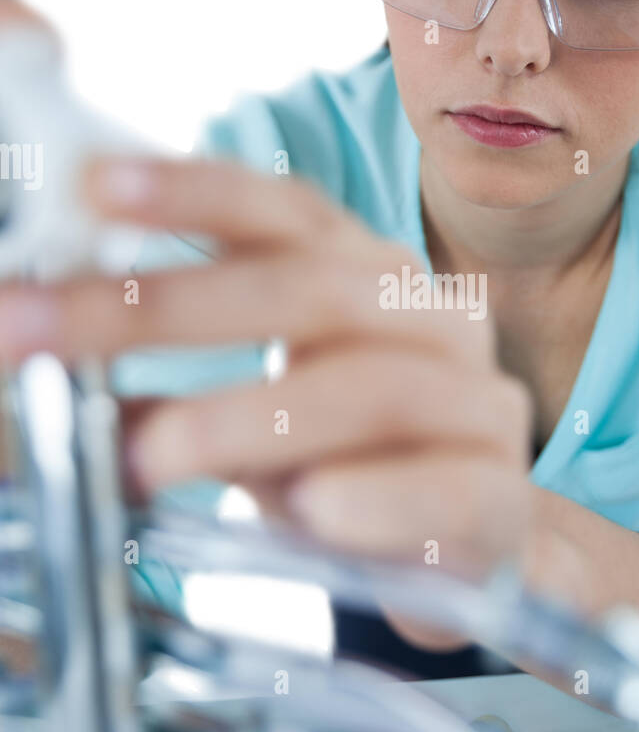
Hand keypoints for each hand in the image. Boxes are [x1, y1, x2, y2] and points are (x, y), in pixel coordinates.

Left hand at [0, 156, 532, 592]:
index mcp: (369, 277)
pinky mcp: (500, 497)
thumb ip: (164, 398)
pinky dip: (374, 497)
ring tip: (154, 453)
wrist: (476, 546)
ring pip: (374, 385)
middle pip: (310, 288)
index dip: (193, 191)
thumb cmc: (351, 465)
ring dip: (251, 414)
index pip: (287, 213)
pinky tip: (310, 508)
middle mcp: (431, 318)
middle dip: (168, 307)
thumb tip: (45, 380)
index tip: (92, 185)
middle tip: (43, 329)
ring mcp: (477, 404)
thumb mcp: (250, 420)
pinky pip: (448, 487)